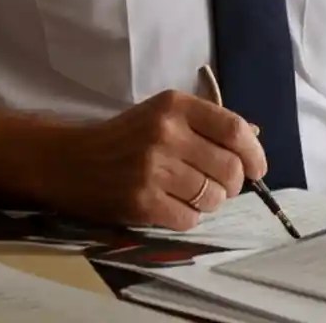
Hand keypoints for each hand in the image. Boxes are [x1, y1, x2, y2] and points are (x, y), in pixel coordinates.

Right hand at [43, 90, 266, 230]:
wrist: (68, 160)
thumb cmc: (123, 137)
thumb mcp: (163, 115)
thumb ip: (208, 123)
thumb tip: (255, 135)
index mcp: (175, 106)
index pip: (235, 130)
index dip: (255, 153)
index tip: (257, 168)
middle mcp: (165, 134)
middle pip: (229, 168)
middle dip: (233, 183)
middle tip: (220, 185)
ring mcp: (152, 169)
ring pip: (212, 197)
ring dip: (210, 202)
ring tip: (192, 194)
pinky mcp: (141, 201)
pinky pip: (188, 219)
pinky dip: (188, 218)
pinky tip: (172, 206)